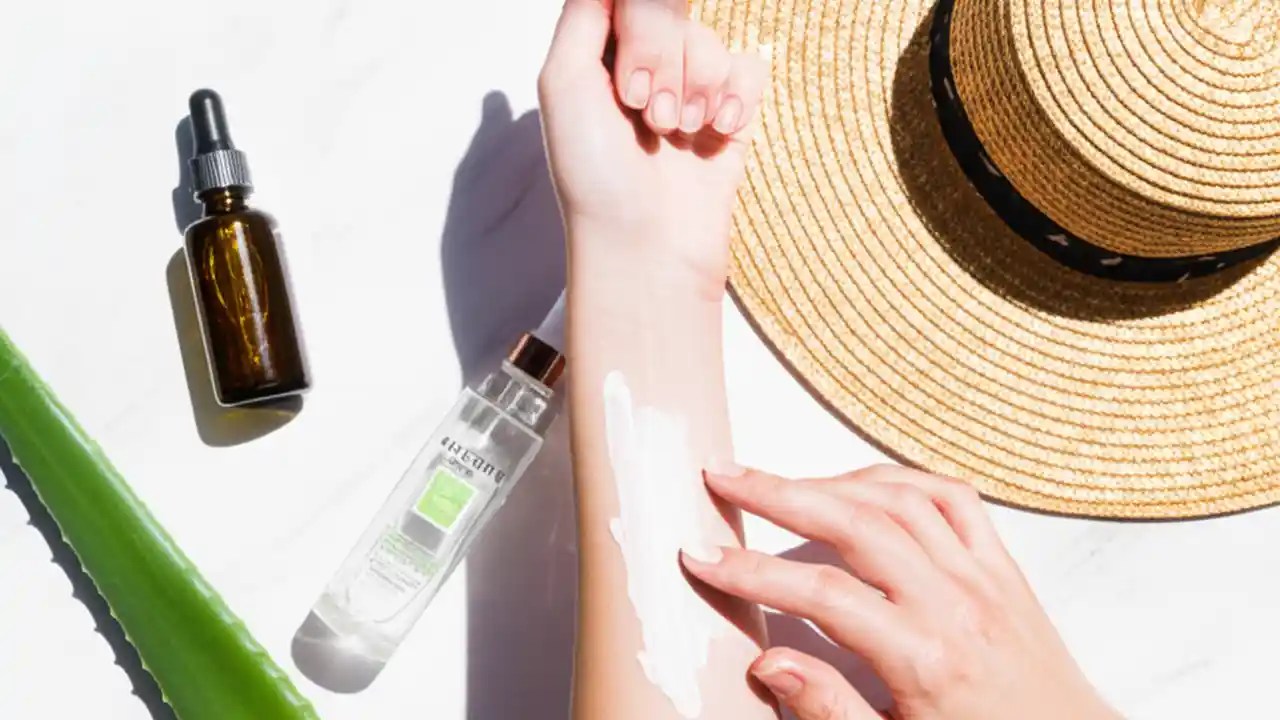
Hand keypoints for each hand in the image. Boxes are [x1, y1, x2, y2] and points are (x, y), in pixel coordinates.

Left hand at [538, 0, 766, 297]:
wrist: (646, 246)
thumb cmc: (595, 176)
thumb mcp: (564, 84)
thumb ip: (584, 13)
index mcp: (598, 58)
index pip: (630, 2)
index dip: (639, 26)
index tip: (630, 80)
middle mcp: (643, 70)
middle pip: (671, 11)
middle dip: (662, 55)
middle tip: (648, 112)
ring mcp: (688, 92)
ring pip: (710, 41)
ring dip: (696, 85)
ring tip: (677, 133)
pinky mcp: (728, 118)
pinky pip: (748, 68)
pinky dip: (736, 95)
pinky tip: (717, 131)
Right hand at [681, 465, 1119, 719]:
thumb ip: (831, 710)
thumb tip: (770, 662)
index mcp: (926, 660)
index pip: (822, 596)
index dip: (753, 573)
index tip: (702, 557)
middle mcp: (957, 605)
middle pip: (856, 523)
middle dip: (779, 494)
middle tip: (724, 478)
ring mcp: (985, 577)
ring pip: (900, 498)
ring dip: (831, 480)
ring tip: (777, 482)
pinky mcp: (1002, 566)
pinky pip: (952, 498)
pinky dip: (898, 478)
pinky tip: (859, 483)